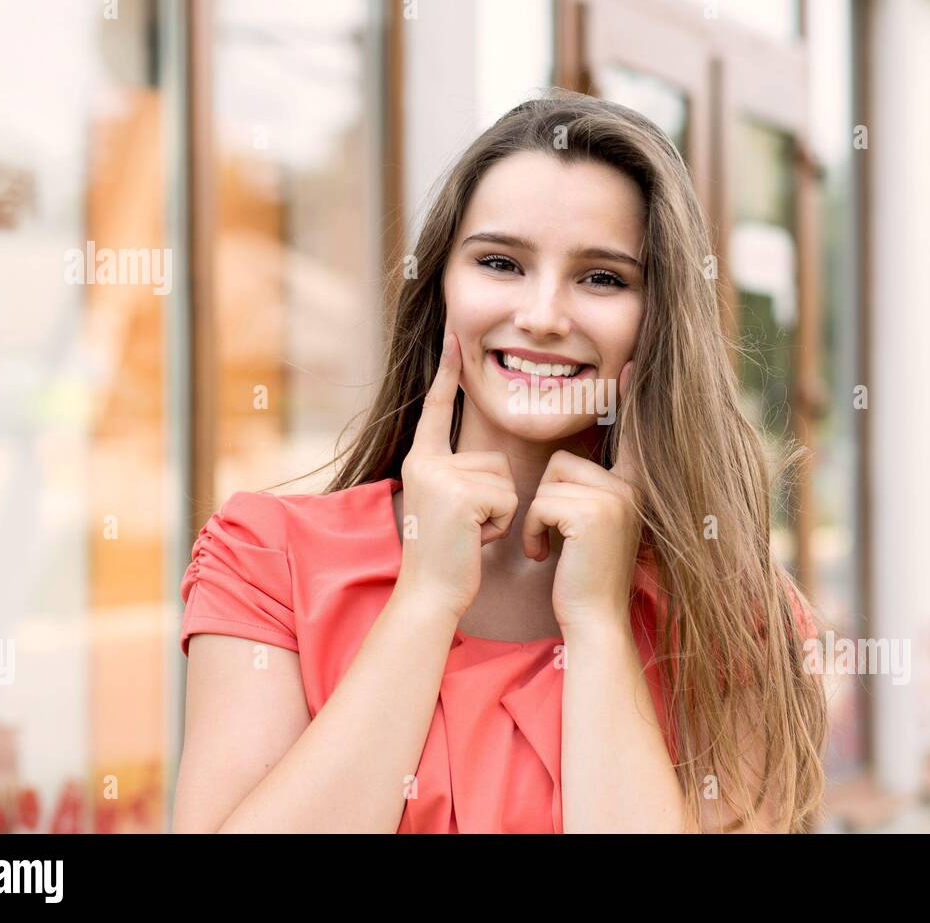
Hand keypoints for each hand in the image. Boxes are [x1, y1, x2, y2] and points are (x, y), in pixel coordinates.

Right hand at [395, 331, 517, 617]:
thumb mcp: (451, 506)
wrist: (431, 594)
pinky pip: (507, 497)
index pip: (437, 408)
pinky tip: (474, 539)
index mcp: (422, 460)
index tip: (454, 334)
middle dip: (495, 496)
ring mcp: (441, 475)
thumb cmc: (450, 557)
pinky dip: (500, 524)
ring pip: (504, 478)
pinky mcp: (461, 493)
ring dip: (499, 512)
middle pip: (493, 457)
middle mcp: (426, 461)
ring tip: (471, 533)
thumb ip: (462, 477)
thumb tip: (492, 463)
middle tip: (468, 527)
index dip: (448, 372)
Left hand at [522, 362, 641, 634]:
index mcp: (631, 486)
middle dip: (546, 500)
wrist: (593, 620)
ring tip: (549, 547)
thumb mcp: (588, 526)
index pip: (628, 434)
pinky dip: (532, 530)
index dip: (628, 397)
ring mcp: (615, 499)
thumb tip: (564, 466)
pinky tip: (544, 556)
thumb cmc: (581, 577)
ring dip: (536, 517)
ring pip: (551, 480)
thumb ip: (586, 494)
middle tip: (552, 538)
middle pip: (564, 461)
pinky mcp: (593, 514)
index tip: (630, 363)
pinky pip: (542, 502)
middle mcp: (630, 487)